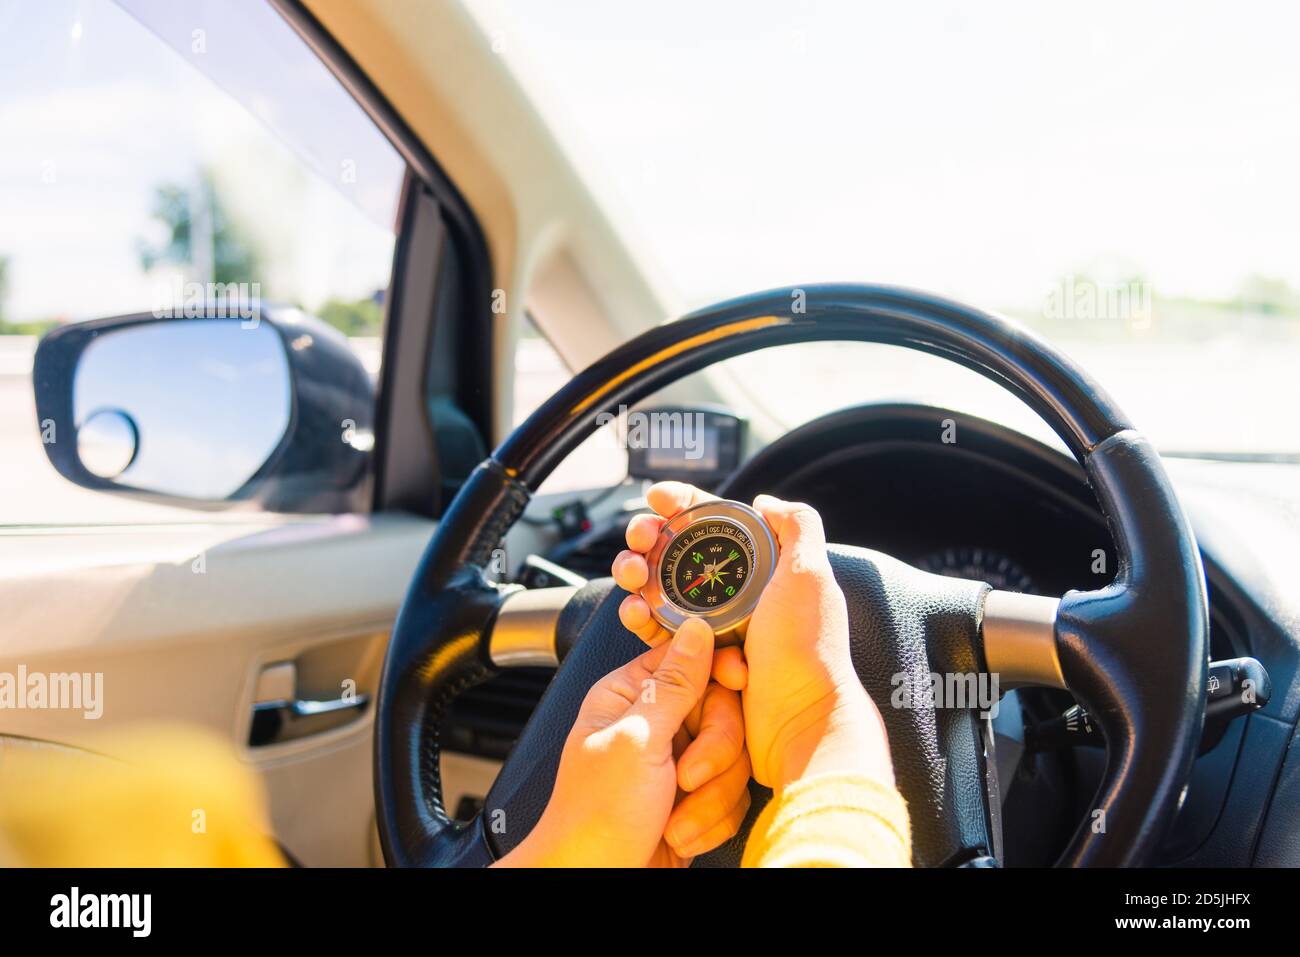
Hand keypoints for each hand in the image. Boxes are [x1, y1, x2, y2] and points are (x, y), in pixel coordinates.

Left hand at [497, 617, 751, 866]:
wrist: (593, 882)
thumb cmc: (595, 817)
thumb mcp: (636, 740)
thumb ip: (673, 684)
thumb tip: (697, 627)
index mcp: (632, 694)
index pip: (694, 659)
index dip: (721, 673)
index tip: (735, 683)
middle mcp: (657, 722)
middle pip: (724, 710)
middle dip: (714, 753)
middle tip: (686, 776)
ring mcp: (678, 762)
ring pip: (734, 757)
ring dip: (710, 798)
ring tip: (674, 819)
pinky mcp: (696, 799)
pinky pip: (734, 796)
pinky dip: (712, 821)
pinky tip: (681, 834)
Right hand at [614, 482, 893, 791]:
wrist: (796, 722)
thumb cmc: (806, 650)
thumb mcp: (811, 575)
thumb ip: (797, 525)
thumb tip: (765, 501)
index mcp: (763, 568)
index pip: (714, 523)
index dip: (682, 504)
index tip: (657, 498)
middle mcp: (739, 594)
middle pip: (678, 553)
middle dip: (649, 542)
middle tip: (637, 544)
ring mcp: (716, 628)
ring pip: (661, 590)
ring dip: (638, 578)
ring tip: (631, 581)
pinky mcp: (695, 660)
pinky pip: (658, 632)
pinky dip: (641, 618)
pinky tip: (634, 613)